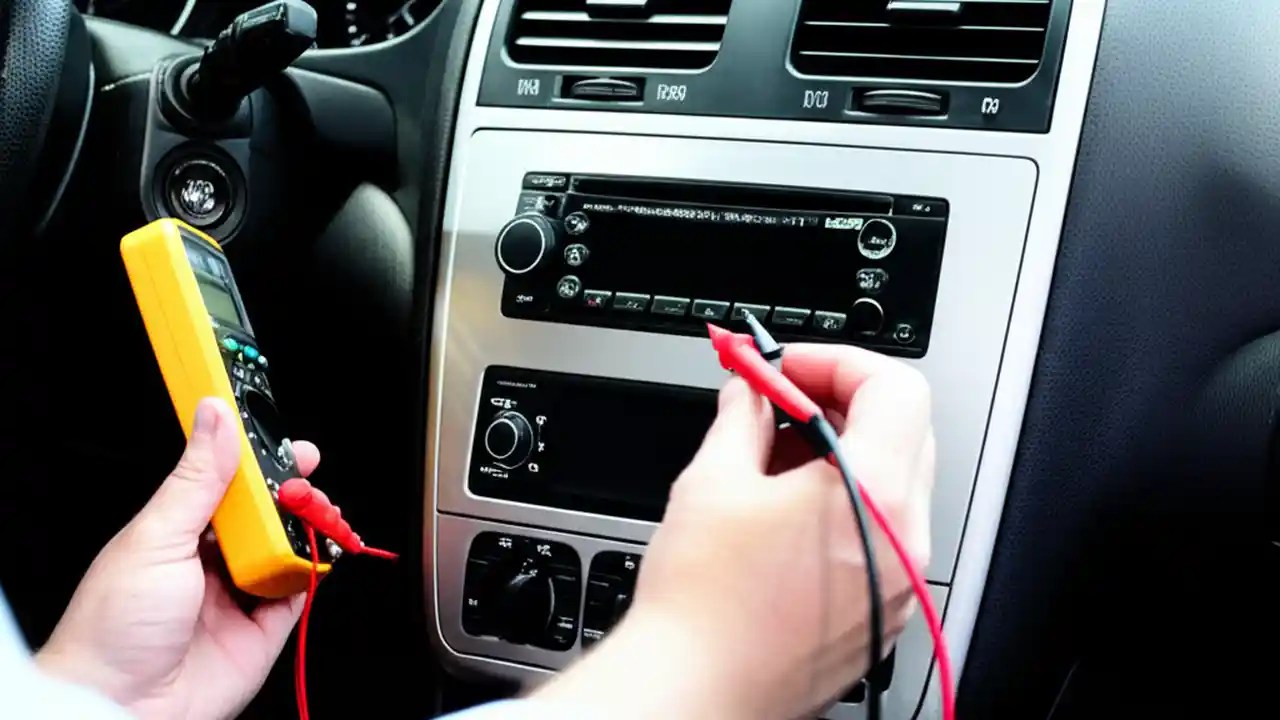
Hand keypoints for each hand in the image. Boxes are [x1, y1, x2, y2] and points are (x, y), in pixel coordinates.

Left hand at [36, 397, 319, 719]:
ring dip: (307, 524)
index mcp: (178, 532)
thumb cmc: (114, 627)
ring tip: (317, 511)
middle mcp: (210, 560)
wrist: (123, 706)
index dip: (258, 459)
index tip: (284, 440)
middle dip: (293, 490)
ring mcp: (239, 594)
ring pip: (288, 546)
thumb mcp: (157, 536)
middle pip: (265, 512)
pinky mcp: (263, 629)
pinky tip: (318, 551)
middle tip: (308, 476)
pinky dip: (315, 569)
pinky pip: (300, 591)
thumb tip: (215, 415)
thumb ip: (198, 477)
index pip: (227, 483)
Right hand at [532, 345, 934, 718]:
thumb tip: (750, 391)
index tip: (786, 367)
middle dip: (839, 400)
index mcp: (872, 494)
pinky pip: (882, 532)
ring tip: (772, 457)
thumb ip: (741, 417)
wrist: (695, 691)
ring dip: (842, 450)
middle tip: (778, 398)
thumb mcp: (712, 480)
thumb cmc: (701, 604)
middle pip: (904, 430)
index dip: (836, 362)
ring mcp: (899, 581)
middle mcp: (902, 539)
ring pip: (895, 481)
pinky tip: (785, 509)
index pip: (895, 388)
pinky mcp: (882, 611)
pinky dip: (845, 502)